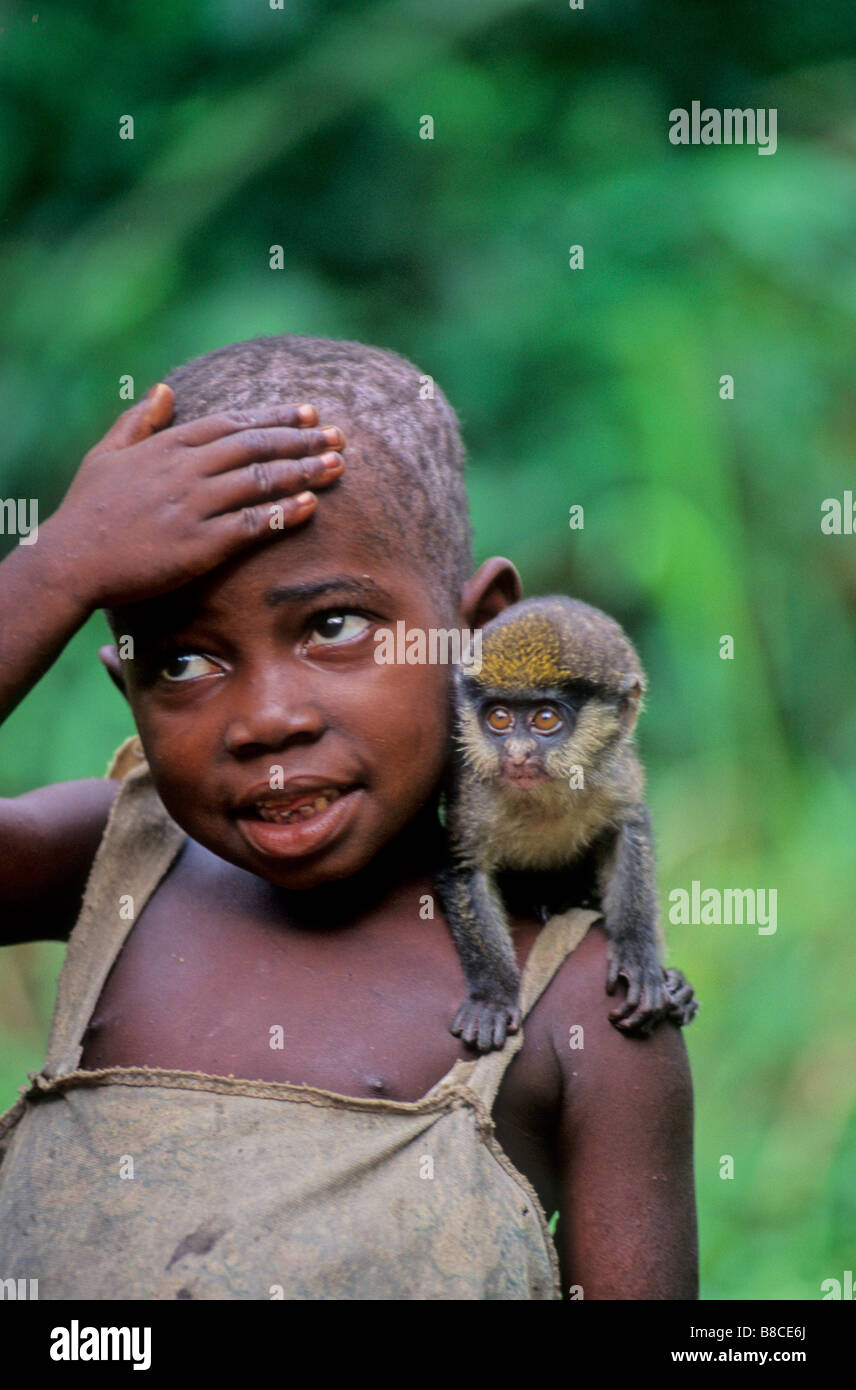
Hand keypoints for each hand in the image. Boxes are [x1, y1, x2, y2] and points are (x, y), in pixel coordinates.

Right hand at [41, 385, 345, 610]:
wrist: (72, 559)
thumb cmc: (88, 509)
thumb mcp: (107, 453)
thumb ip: (139, 420)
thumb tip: (166, 389)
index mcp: (169, 445)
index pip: (234, 424)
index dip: (275, 418)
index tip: (309, 414)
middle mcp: (186, 469)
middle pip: (256, 447)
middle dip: (303, 440)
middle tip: (340, 437)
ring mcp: (194, 505)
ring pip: (261, 480)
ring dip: (303, 471)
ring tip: (338, 466)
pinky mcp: (199, 544)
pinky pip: (252, 523)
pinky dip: (283, 512)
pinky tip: (311, 505)